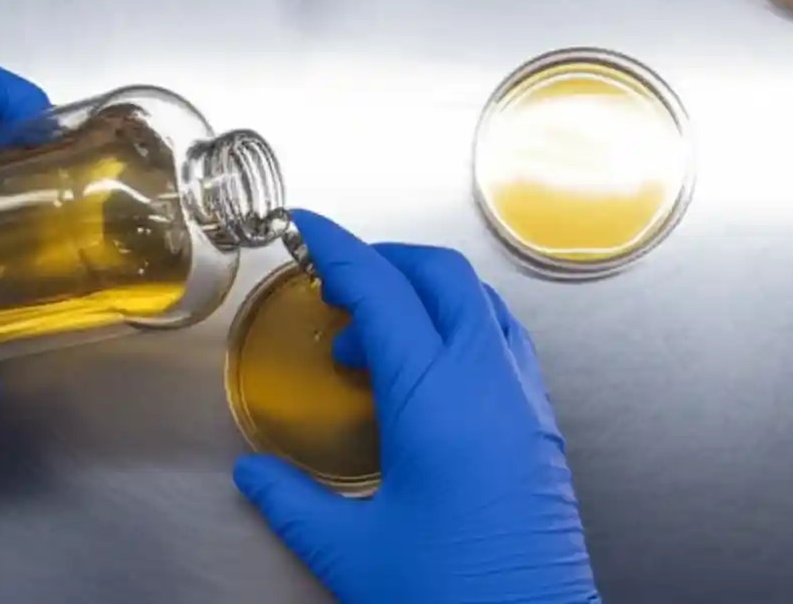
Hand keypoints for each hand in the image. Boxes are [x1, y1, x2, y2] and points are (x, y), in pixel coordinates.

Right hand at [234, 211, 600, 602]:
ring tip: (370, 335)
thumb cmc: (452, 597)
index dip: (338, 249)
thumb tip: (252, 473)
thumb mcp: (351, 551)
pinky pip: (502, 340)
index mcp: (436, 399)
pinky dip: (458, 326)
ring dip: (424, 293)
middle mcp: (489, 383)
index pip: (382, 291)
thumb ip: (291, 501)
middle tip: (334, 277)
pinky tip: (426, 370)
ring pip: (479, 302)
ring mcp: (524, 400)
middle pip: (442, 276)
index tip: (306, 226)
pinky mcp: (540, 426)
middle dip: (384, 259)